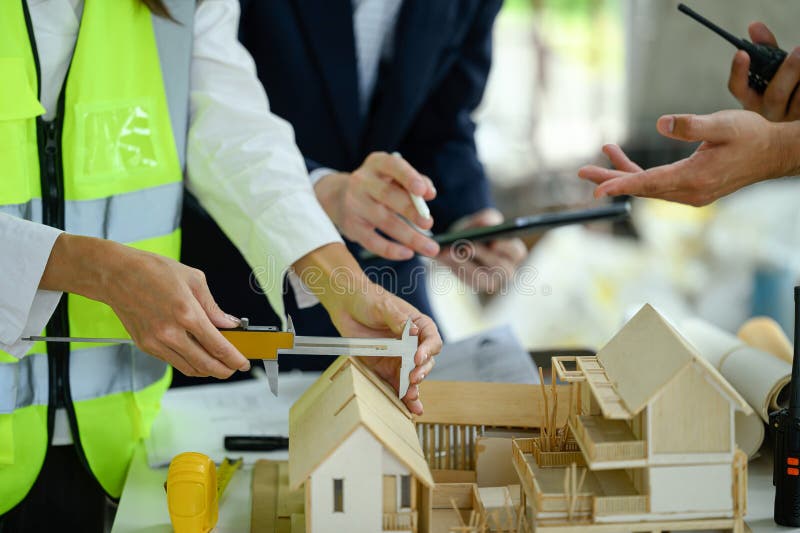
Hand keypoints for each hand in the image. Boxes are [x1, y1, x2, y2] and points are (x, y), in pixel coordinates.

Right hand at [41, 234, 249, 377]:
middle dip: (224, 370)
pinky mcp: (145, 345)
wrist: (115, 274)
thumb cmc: (152, 271)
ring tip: (218, 364)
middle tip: (234, 367)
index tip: (244, 363)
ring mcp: (156, 342)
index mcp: (187, 313)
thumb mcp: (194, 280)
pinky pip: (172, 361)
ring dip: (206, 370)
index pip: (218, 346)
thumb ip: (213, 307)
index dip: (235, 359)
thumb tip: (229, 323)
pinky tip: (197, 355)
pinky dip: (188, 363)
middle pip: (205, 364)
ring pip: (188, 368)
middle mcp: (171, 332)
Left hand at [292, 243, 442, 414]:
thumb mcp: (384, 305)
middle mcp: (412, 345)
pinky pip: (394, 384)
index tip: (417, 357)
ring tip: (412, 399)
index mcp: (419, 327)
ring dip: (414, 389)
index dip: (428, 351)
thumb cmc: (369, 299)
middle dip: (421, 372)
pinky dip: (400, 395)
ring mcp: (399, 358)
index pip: (431, 341)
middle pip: (425, 362)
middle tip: (413, 378)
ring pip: (412, 377)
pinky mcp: (384, 368)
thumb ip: (398, 318)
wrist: (346, 306)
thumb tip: (414, 331)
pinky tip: (406, 406)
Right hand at [314, 152, 438, 259]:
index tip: (423, 191)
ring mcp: (354, 204)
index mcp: (377, 164)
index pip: (393, 166)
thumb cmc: (380, 185)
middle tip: (429, 223)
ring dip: (409, 236)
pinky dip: (391, 250)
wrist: (339, 196)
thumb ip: (415, 182)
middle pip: (387, 195)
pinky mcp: (352, 226)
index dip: (408, 177)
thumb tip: (429, 194)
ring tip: (431, 248)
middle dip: (410, 210)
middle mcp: (362, 182)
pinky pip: (372, 241)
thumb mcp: (394, 176)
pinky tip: (408, 253)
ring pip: (383, 221)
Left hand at [436, 208, 526, 293]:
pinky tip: (443, 256)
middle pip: (498, 266)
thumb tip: (487, 223)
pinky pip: (465, 277)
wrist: (461, 240)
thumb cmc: (477, 229)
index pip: (517, 252)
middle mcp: (506, 270)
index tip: (493, 242)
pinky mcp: (474, 284)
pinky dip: (453, 266)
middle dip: (481, 255)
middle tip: (466, 245)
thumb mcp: (481, 220)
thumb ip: (486, 219)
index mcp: (514, 252)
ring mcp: (491, 280)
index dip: (506, 248)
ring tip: (450, 250)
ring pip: (479, 275)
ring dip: (463, 262)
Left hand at [578, 110, 799, 205]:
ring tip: (602, 153)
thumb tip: (662, 123)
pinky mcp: (691, 189)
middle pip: (641, 188)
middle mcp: (689, 192)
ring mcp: (690, 194)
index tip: (597, 189)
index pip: (648, 184)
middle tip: (582, 171)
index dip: (620, 185)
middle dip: (611, 179)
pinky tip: (623, 159)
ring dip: (623, 173)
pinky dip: (639, 173)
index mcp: (694, 178)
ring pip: (648, 186)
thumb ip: (691, 125)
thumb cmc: (751, 136)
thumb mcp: (723, 124)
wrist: (774, 153)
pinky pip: (658, 183)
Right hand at [728, 22, 799, 120]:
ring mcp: (785, 120)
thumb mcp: (770, 71)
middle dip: (787, 71)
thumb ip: (765, 49)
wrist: (792, 120)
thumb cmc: (780, 88)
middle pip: (775, 94)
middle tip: (798, 51)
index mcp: (751, 101)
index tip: (741, 53)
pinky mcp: (798, 123)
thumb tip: (754, 26)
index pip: (738, 88)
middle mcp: (766, 114)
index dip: (738, 72)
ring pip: (797, 101)